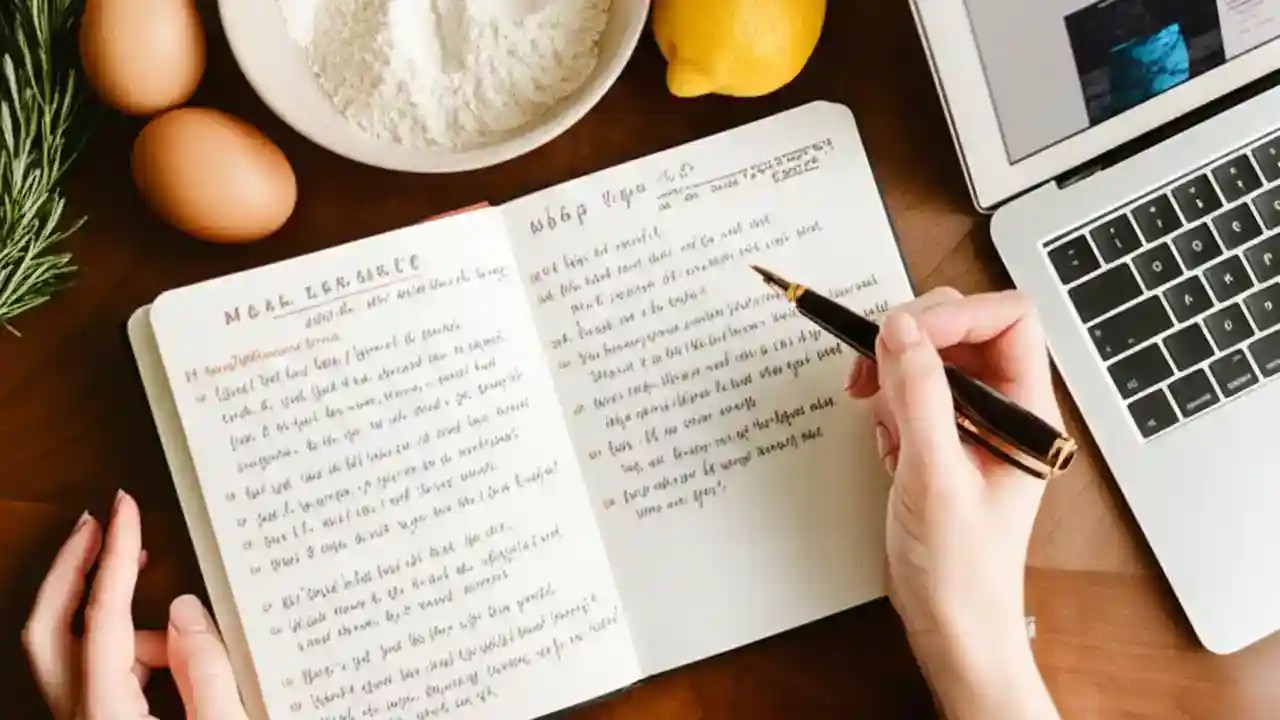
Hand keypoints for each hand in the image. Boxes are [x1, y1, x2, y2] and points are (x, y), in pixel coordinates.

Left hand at [23, 490, 248, 719]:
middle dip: (70, 567)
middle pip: (48, 627)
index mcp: (105, 712)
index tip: (125, 507)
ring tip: (153, 575)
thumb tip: (185, 608)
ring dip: (103, 608)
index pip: (102, 616)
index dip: (116, 555)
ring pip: (69, 649)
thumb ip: (206, 672)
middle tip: (96, 522)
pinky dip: (124, 643)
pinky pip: (97, 671)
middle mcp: (81, 716)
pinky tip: (170, 645)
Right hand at [846, 288, 1059, 719]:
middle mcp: (1002, 407)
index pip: (1007, 319)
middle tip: (870, 366)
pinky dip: (885, 405)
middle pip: (964, 328)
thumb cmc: (962, 568)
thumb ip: (920, 395)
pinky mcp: (940, 440)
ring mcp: (970, 423)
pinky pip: (909, 393)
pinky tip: (883, 442)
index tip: (903, 334)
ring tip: (871, 407)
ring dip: (891, 371)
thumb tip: (899, 328)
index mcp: (1025, 409)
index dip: (955, 314)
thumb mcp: (935, 475)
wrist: (952, 625)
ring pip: (930, 357)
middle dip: (912, 338)